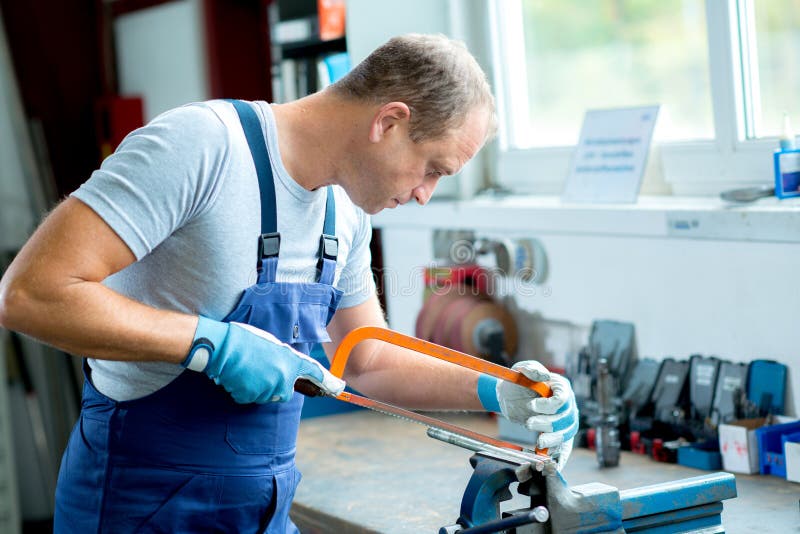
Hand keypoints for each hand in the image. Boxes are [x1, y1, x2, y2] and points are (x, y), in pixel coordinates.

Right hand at [183, 316, 345, 403]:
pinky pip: (250, 398)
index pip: (314, 372)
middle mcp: (283, 376)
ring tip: (246, 368)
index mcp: (290, 360)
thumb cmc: (245, 339)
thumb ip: (285, 359)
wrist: (223, 345)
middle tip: (259, 367)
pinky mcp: (252, 396)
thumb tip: (290, 370)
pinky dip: (244, 390)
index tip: (339, 388)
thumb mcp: (273, 345)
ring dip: (257, 387)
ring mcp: (268, 388)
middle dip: (275, 384)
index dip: (328, 382)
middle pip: (285, 391)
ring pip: (267, 395)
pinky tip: (238, 376)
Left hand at [478, 360, 577, 467]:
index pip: (563, 399)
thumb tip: (544, 376)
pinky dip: (560, 455)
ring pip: (567, 434)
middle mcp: (568, 404)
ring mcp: (565, 420)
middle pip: (566, 418)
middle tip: (529, 424)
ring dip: (553, 439)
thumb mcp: (521, 369)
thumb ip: (531, 369)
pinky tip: (554, 462)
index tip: (531, 406)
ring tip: (538, 441)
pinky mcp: (558, 433)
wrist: (511, 397)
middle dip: (548, 423)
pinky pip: (564, 446)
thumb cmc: (518, 381)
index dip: (548, 405)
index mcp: (561, 387)